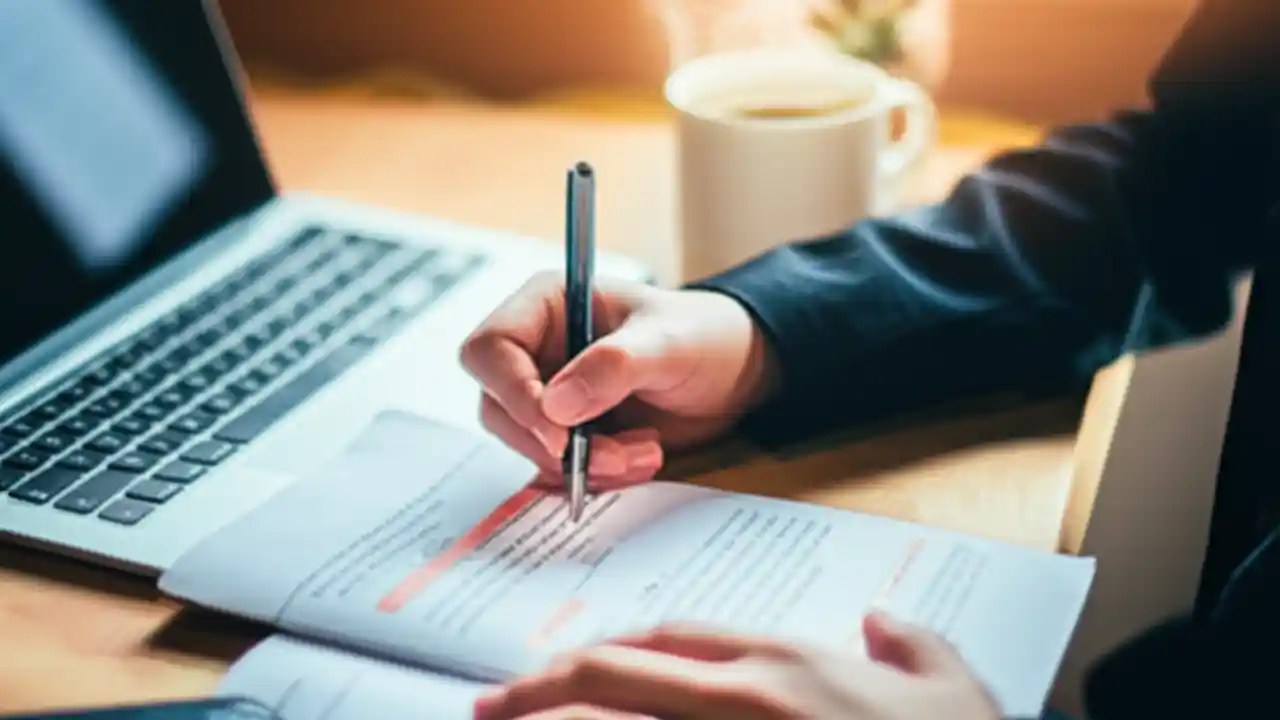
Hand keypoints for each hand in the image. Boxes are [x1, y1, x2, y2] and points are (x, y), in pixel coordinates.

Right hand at [460, 273, 777, 488]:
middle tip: (614, 456)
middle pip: (498, 406)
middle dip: (554, 442)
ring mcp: (549, 394)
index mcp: (547, 305)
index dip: (513, 394)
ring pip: (528, 445)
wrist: (734, 372)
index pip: (490, 350)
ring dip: (583, 463)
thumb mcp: (668, 343)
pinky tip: (641, 460)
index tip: (558, 433)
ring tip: (644, 454)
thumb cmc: (702, 337)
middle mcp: (537, 349)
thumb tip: (555, 405)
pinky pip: (556, 467)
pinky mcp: (567, 432)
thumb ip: (614, 366)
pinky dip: (596, 476)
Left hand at [472, 613, 999, 719]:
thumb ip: (908, 643)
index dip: (604, 650)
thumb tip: (879, 624)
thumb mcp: (953, 685)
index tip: (563, 666)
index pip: (668, 637)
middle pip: (615, 675)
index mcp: (786, 663)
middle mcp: (744, 702)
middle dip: (539, 688)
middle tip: (491, 704)